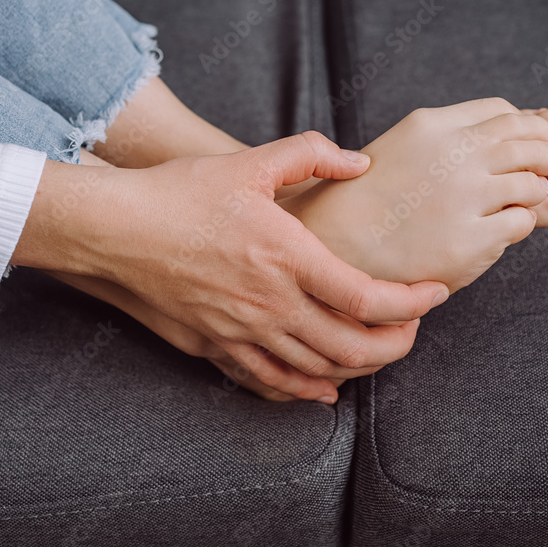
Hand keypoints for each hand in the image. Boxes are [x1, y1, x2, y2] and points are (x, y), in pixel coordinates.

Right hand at [14, 131, 448, 401]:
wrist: (114, 232)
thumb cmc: (180, 193)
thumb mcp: (250, 161)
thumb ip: (311, 155)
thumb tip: (359, 163)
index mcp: (288, 258)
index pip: (368, 298)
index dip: (412, 302)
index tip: (433, 294)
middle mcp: (271, 305)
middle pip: (352, 347)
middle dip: (396, 344)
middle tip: (413, 329)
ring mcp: (242, 333)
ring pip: (317, 371)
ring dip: (358, 368)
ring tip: (379, 351)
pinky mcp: (215, 348)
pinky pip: (269, 382)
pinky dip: (304, 391)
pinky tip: (322, 389)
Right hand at [280, 99, 547, 291]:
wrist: (332, 245)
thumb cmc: (372, 197)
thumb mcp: (409, 147)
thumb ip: (463, 135)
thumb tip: (547, 124)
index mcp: (433, 125)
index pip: (502, 112)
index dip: (527, 126)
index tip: (532, 143)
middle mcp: (452, 154)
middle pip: (530, 141)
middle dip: (547, 154)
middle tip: (543, 171)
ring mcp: (463, 198)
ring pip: (533, 183)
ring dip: (535, 192)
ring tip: (514, 203)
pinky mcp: (469, 240)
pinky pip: (522, 222)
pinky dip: (520, 223)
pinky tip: (497, 229)